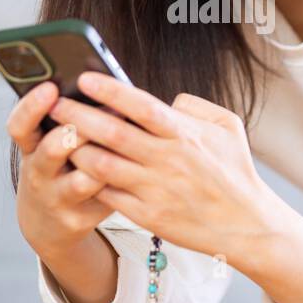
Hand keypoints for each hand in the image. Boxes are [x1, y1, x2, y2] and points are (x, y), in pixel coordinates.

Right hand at [6, 80, 115, 257]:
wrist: (49, 224)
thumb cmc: (59, 169)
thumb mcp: (49, 145)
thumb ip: (67, 121)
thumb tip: (102, 85)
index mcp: (31, 147)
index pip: (20, 125)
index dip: (32, 106)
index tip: (50, 87)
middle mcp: (38, 172)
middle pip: (52, 149)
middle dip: (78, 130)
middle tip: (104, 114)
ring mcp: (56, 198)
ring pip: (81, 178)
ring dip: (105, 160)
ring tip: (123, 143)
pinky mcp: (77, 219)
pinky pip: (102, 198)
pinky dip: (118, 182)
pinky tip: (133, 169)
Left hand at [46, 71, 279, 267]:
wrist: (247, 225)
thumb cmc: (236, 172)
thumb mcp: (227, 127)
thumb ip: (194, 106)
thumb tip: (166, 100)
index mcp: (185, 134)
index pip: (141, 105)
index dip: (110, 89)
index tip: (83, 78)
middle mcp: (168, 160)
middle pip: (112, 133)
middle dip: (78, 116)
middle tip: (55, 105)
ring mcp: (156, 190)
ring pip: (102, 166)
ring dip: (77, 150)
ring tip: (59, 138)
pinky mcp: (149, 216)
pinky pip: (109, 195)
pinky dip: (90, 181)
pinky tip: (77, 171)